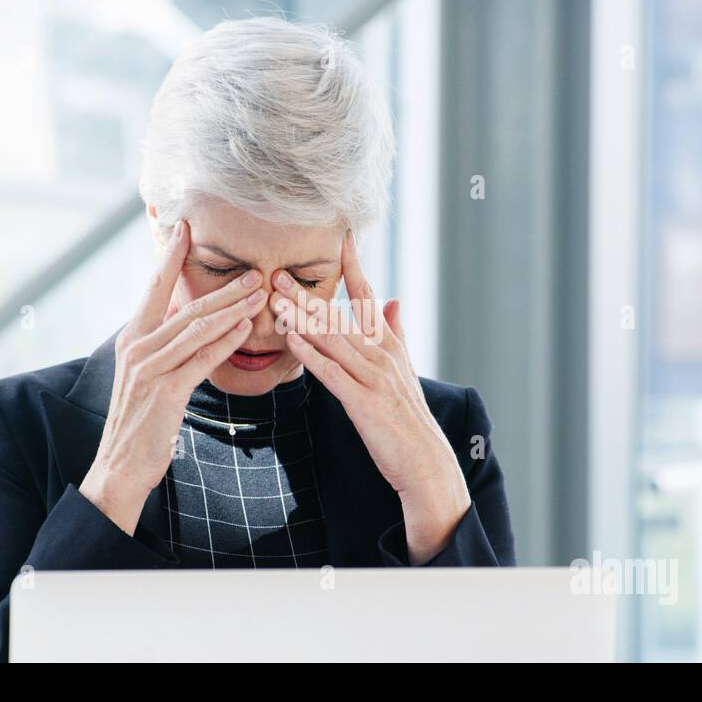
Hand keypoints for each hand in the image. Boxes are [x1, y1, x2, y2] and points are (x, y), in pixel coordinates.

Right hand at [79, 220, 266, 533]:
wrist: (121, 464)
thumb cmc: (140, 421)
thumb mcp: (146, 374)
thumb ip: (162, 345)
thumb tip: (185, 318)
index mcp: (131, 338)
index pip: (154, 288)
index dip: (170, 257)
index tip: (187, 228)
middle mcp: (136, 347)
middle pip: (186, 306)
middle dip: (224, 286)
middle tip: (254, 270)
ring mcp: (149, 369)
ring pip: (197, 329)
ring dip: (233, 309)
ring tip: (261, 294)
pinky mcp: (165, 392)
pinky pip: (201, 360)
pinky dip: (226, 342)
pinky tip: (247, 329)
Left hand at [270, 231, 470, 563]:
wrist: (426, 461)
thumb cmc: (409, 418)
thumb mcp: (406, 369)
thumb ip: (397, 333)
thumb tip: (393, 301)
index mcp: (389, 344)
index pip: (368, 298)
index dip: (354, 268)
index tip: (341, 240)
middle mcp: (382, 354)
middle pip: (340, 316)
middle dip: (307, 293)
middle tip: (277, 271)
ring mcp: (374, 377)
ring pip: (333, 340)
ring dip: (302, 318)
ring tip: (276, 299)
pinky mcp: (363, 402)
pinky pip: (333, 373)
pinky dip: (312, 355)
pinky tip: (292, 340)